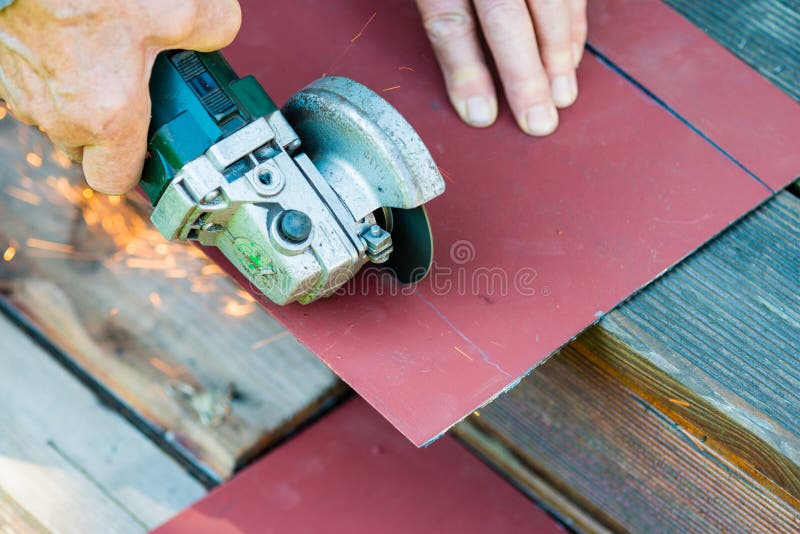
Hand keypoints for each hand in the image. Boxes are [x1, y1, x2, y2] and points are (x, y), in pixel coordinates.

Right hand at [0, 0, 240, 193]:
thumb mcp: (179, 6)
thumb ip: (212, 28)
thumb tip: (218, 29)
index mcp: (105, 116)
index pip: (115, 180)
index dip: (138, 168)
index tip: (157, 145)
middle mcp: (56, 112)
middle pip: (89, 146)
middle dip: (117, 124)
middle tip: (140, 88)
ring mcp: (20, 86)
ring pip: (58, 112)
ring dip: (84, 93)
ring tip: (109, 49)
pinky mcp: (1, 58)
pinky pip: (34, 78)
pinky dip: (56, 64)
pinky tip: (77, 27)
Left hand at [417, 0, 585, 135]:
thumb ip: (449, 33)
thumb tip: (475, 105)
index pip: (451, 23)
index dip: (467, 71)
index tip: (482, 116)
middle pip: (505, 16)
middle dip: (525, 73)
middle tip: (539, 120)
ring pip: (549, 2)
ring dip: (558, 53)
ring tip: (562, 96)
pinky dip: (573, 26)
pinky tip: (571, 55)